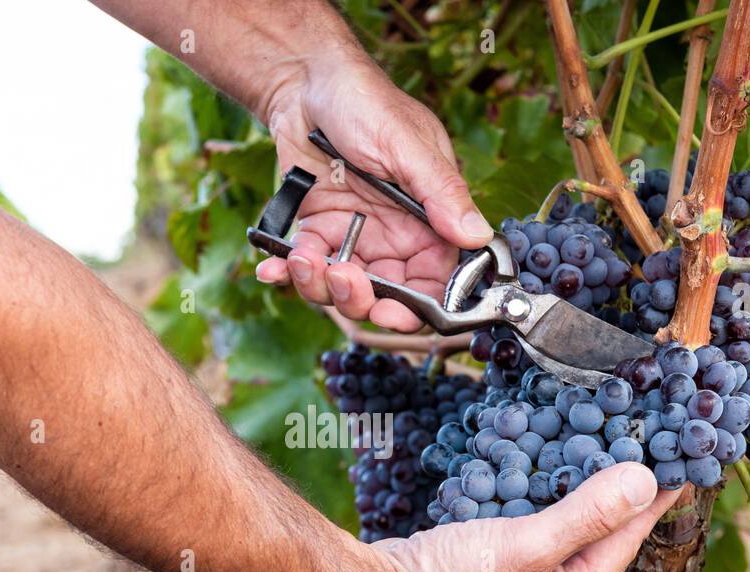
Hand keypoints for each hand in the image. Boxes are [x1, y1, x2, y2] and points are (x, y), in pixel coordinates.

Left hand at [255, 55, 492, 331]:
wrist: (304, 82)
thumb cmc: (365, 102)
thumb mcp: (407, 145)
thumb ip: (441, 194)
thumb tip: (477, 235)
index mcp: (429, 220)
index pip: (434, 281)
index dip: (417, 307)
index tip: (391, 312)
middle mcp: (394, 236)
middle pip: (387, 297)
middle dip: (361, 301)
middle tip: (342, 279)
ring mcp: (354, 238)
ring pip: (343, 290)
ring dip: (319, 287)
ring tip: (303, 259)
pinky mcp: (317, 232)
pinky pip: (306, 268)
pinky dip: (287, 275)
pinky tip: (273, 269)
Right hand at [361, 464, 681, 571]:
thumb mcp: (528, 547)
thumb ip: (587, 516)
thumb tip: (645, 482)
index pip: (623, 543)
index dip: (651, 500)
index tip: (679, 461)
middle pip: (595, 538)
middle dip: (617, 492)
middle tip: (642, 444)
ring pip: (559, 530)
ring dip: (576, 488)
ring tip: (598, 446)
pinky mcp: (484, 567)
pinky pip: (525, 525)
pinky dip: (535, 494)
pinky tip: (536, 466)